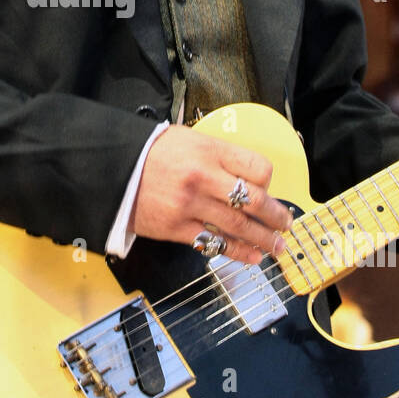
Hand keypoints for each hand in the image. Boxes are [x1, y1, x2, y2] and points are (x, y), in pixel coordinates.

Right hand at [131, 125, 291, 259]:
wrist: (112, 169)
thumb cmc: (151, 153)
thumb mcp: (188, 140)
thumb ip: (218, 156)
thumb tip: (246, 176)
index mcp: (209, 151)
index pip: (257, 168)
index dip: (269, 181)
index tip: (270, 189)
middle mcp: (203, 177)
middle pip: (254, 200)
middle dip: (276, 216)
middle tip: (286, 224)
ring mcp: (190, 205)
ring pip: (239, 226)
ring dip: (263, 239)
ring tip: (277, 247)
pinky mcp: (176, 228)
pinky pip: (214, 243)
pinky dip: (237, 252)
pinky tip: (252, 257)